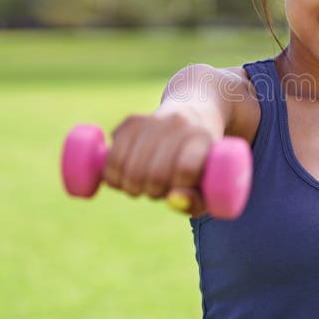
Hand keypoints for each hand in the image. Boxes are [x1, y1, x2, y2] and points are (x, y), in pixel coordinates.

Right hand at [102, 109, 216, 216]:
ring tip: (145, 182)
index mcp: (202, 138)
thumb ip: (195, 200)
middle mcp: (178, 123)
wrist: (192, 118)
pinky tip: (127, 175)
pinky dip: (115, 177)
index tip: (180, 184)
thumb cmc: (200, 162)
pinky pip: (111, 162)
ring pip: (129, 171)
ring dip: (133, 187)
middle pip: (154, 175)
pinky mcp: (130, 121)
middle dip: (154, 191)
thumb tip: (172, 200)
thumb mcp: (207, 184)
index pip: (185, 169)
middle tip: (159, 188)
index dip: (178, 186)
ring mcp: (152, 120)